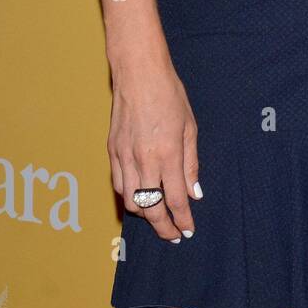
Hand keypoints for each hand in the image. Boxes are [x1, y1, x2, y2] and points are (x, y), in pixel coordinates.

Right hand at [108, 62, 199, 241]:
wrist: (138, 73)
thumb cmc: (169, 94)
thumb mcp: (190, 127)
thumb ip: (191, 163)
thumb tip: (195, 193)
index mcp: (167, 154)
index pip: (176, 200)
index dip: (182, 220)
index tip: (187, 231)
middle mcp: (143, 160)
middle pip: (151, 209)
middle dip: (163, 227)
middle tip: (173, 234)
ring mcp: (124, 156)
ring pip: (131, 202)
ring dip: (145, 214)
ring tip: (158, 215)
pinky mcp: (112, 151)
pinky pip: (119, 185)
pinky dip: (130, 196)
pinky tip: (140, 195)